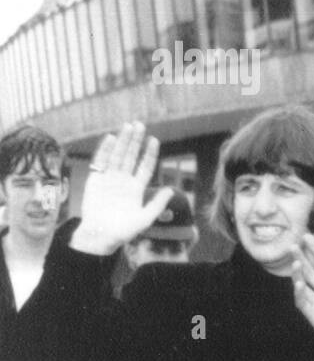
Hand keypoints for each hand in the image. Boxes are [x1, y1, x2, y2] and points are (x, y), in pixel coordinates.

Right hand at [71, 123, 173, 254]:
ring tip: (128, 126)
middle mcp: (124, 181)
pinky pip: (100, 162)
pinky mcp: (95, 180)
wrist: (99, 236)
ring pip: (117, 156)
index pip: (145, 166)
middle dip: (135, 141)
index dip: (149, 153)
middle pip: (131, 156)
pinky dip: (105, 150)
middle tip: (139, 125)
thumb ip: (157, 204)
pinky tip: (111, 138)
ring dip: (123, 141)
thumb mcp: (145, 218)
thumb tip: (172, 190)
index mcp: (136, 188)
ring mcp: (109, 179)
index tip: (154, 140)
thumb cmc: (123, 231)